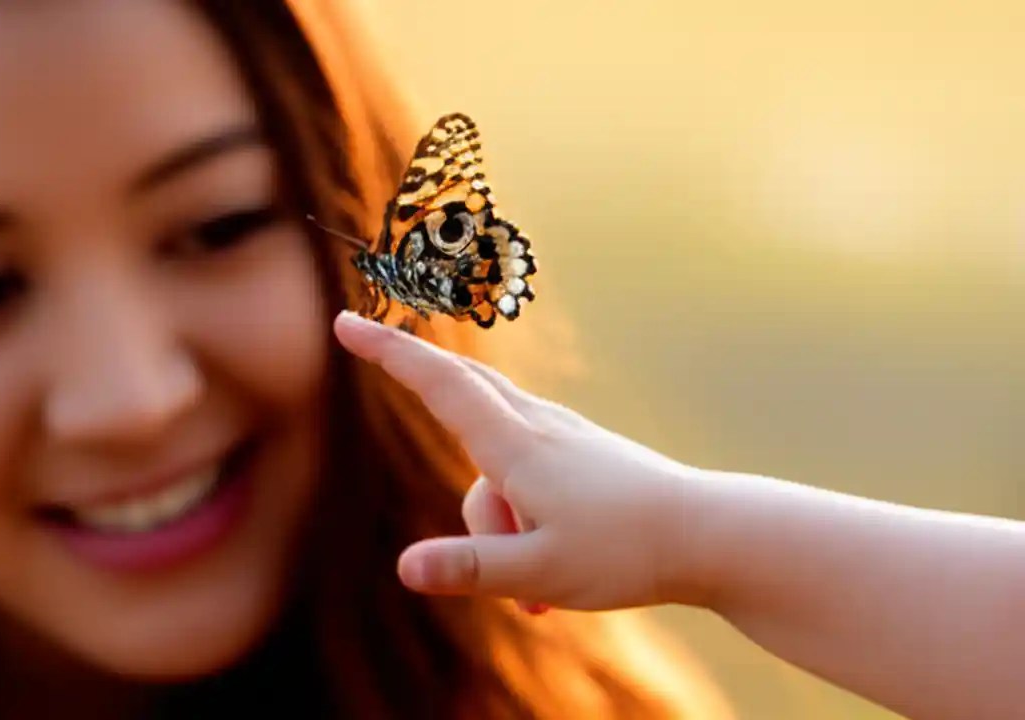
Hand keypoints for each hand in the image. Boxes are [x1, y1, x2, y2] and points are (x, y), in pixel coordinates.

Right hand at [333, 311, 710, 612]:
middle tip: (359, 335)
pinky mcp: (579, 453)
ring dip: (491, 518)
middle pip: (459, 387)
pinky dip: (514, 516)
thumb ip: (471, 569)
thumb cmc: (627, 553)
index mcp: (518, 447)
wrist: (710, 535)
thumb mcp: (541, 573)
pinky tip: (549, 582)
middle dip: (412, 369)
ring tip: (539, 601)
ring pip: (490, 459)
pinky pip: (520, 472)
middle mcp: (537, 427)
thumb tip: (404, 568)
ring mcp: (562, 436)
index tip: (345, 322)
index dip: (389, 353)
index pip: (440, 384)